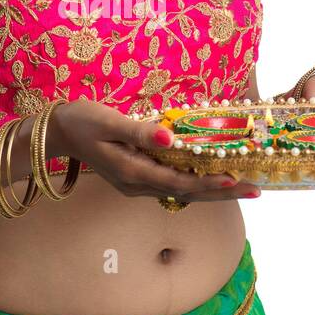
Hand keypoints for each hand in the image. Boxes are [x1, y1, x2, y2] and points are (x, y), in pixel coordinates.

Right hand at [50, 99, 260, 202]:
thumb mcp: (108, 122)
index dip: (210, 182)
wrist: (58, 131)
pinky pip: (173, 184)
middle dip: (223, 192)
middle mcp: (138, 185)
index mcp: (134, 173)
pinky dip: (196, 182)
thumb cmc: (82, 121)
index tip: (237, 179)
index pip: (181, 182)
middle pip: (188, 193)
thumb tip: (171, 139)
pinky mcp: (137, 177)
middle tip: (256, 190)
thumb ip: (140, 131)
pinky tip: (211, 177)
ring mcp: (137, 184)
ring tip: (242, 186)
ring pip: (183, 191)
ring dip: (213, 190)